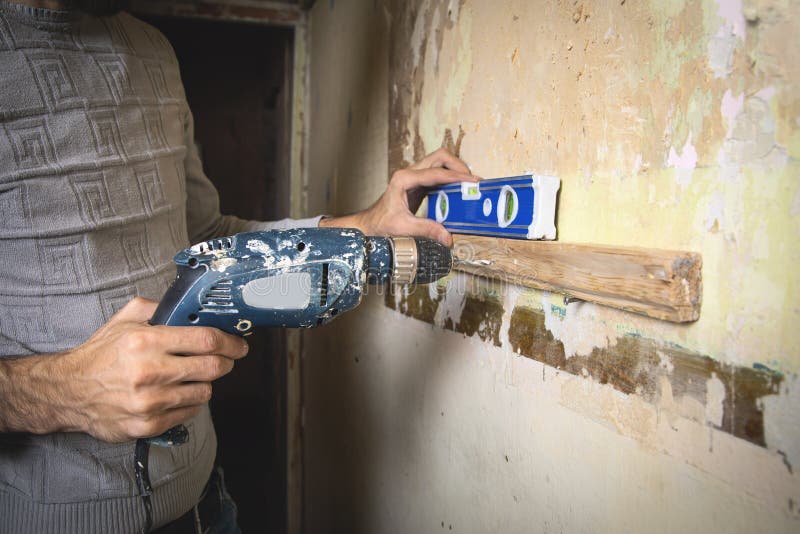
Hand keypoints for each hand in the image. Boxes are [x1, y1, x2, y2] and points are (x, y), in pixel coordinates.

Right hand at [0, 298, 248, 441]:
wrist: (69, 391)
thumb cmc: (101, 354)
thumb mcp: (125, 319)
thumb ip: (160, 308)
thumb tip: (194, 307)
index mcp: (146, 341)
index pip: (206, 340)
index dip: (231, 342)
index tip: (239, 344)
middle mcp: (149, 372)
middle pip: (213, 368)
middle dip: (226, 362)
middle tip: (226, 359)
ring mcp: (149, 402)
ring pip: (204, 392)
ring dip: (205, 383)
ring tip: (192, 376)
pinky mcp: (148, 425)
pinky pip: (189, 413)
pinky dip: (190, 402)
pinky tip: (177, 393)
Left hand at [320, 148, 477, 246]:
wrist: (370, 224)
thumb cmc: (380, 223)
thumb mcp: (403, 227)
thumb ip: (426, 230)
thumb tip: (448, 237)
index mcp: (404, 179)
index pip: (435, 172)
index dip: (456, 176)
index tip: (472, 182)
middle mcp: (409, 173)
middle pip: (440, 157)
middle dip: (458, 166)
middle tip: (472, 181)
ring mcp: (414, 177)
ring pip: (440, 163)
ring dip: (456, 171)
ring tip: (470, 185)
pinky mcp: (419, 184)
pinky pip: (439, 175)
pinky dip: (451, 180)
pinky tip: (460, 191)